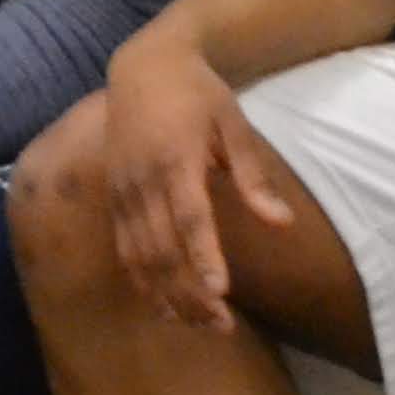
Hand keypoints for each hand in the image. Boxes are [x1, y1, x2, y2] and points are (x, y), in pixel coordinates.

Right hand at [97, 46, 293, 331]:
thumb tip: (283, 223)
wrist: (142, 67)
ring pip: (139, 255)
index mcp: (175, 160)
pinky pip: (123, 247)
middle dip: (189, 291)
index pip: (190, 219)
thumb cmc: (198, 94)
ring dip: (166, 294)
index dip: (203, 257)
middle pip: (162, 248)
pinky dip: (141, 280)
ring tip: (198, 326)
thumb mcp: (234, 124)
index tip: (221, 293)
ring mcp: (121, 191)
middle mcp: (141, 181)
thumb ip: (253, 176)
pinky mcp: (112, 198)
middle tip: (221, 326)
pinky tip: (162, 305)